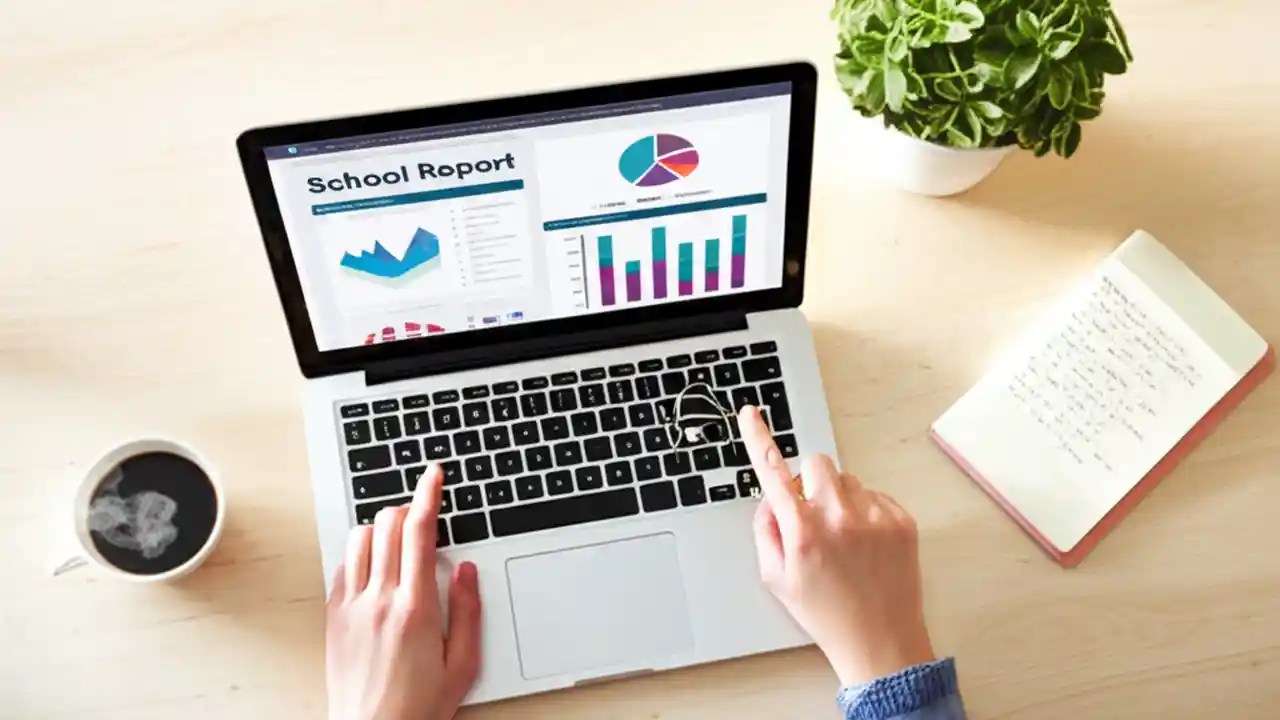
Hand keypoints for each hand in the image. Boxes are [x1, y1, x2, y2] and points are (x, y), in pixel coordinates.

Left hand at [325, 464, 480, 719]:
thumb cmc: (418, 709)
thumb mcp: (463, 664)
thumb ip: (468, 611)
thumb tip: (465, 570)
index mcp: (416, 608)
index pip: (420, 532)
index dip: (428, 494)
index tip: (432, 474)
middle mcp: (379, 600)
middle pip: (388, 525)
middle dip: (408, 507)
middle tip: (424, 514)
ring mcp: (351, 607)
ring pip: (360, 538)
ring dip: (382, 529)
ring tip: (399, 542)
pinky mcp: (332, 619)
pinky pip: (342, 566)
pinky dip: (360, 554)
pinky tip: (375, 567)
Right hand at [738, 406, 934, 685]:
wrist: (880, 641)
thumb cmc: (827, 614)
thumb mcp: (777, 579)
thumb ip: (765, 531)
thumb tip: (771, 500)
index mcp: (802, 531)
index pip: (772, 472)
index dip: (758, 438)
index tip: (750, 413)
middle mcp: (838, 518)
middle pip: (816, 464)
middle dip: (809, 482)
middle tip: (812, 514)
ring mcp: (874, 517)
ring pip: (848, 479)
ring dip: (840, 498)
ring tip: (844, 539)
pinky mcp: (901, 520)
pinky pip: (876, 495)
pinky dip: (867, 512)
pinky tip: (865, 545)